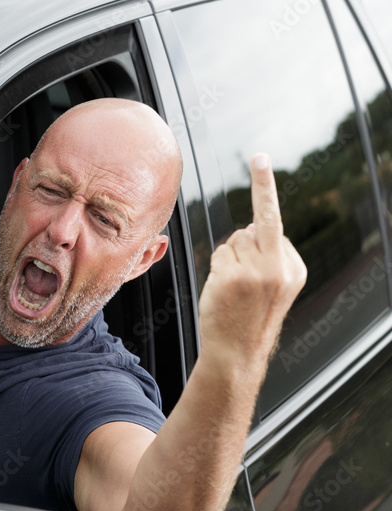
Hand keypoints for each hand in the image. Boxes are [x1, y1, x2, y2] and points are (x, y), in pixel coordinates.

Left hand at [197, 153, 306, 370]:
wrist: (237, 352)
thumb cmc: (248, 317)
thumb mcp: (272, 286)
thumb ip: (266, 254)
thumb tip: (249, 228)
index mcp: (294, 267)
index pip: (274, 221)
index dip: (263, 186)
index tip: (258, 156)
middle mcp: (279, 266)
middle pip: (254, 227)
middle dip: (251, 221)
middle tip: (253, 214)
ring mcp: (256, 272)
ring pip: (233, 242)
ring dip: (228, 260)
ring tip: (234, 290)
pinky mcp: (232, 277)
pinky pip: (219, 254)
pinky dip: (217, 268)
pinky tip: (224, 292)